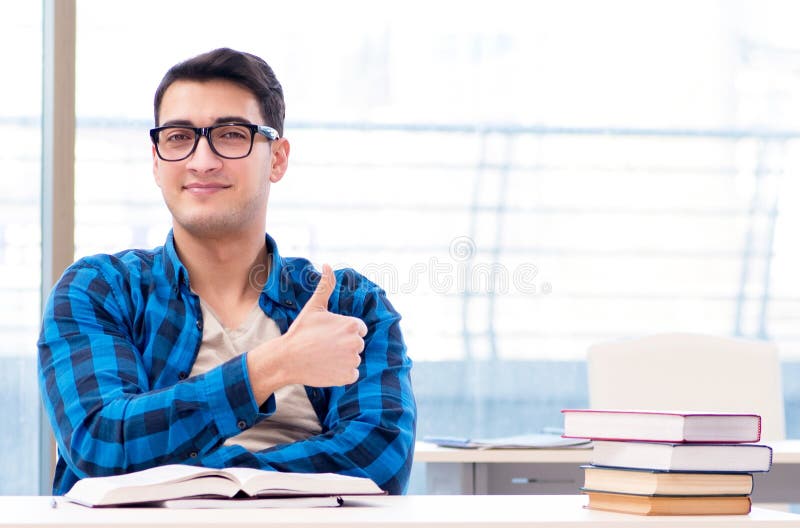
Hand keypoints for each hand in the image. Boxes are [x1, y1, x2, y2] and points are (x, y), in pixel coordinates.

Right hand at [279, 264, 367, 386]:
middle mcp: (356, 343)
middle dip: (344, 345)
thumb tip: (327, 264)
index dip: (343, 331)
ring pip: (353, 359)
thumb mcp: (314, 306)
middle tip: (324, 346)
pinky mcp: (347, 377)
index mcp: (352, 325)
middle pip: (357, 344)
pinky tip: (326, 368)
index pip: (358, 328)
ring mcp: (352, 361)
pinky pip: (352, 374)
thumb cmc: (300, 331)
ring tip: (323, 357)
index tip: (329, 335)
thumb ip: (326, 285)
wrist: (287, 359)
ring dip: (342, 359)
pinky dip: (341, 373)